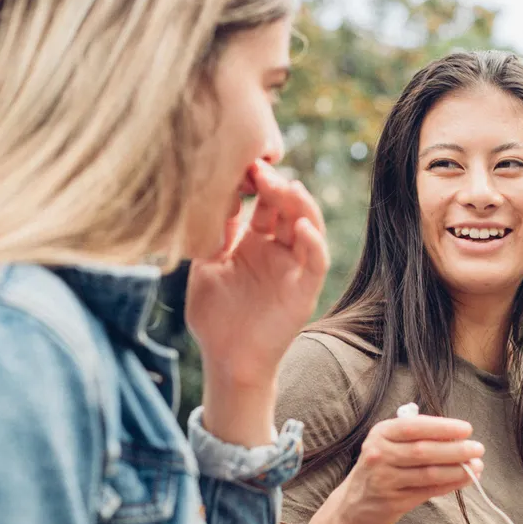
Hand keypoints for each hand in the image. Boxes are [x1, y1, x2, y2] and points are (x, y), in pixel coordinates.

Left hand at [186, 160, 328, 389]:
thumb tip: (213, 195)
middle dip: (277, 187)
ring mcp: (293, 268)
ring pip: (308, 227)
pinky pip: (316, 261)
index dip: (257, 183)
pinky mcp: (305, 290)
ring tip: (288, 188)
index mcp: (253, 241)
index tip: (242, 164)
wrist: (226, 359)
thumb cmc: (214, 316)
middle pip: (287, 208)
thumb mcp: (206, 267)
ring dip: (301, 206)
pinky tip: (302, 227)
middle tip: (261, 170)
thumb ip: (213, 235)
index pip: (263, 202)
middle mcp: (277, 250)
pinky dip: (314, 243)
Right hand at [337, 414, 484, 523]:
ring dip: (457, 469)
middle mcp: (380, 455)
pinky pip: (428, 491)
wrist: (355, 502)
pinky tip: (465, 479)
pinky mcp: (394, 502)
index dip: (443, 428)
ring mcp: (385, 480)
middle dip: (455, 450)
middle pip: (424, 451)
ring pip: (429, 474)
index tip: (467, 429)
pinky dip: (450, 485)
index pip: (415, 427)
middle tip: (478, 449)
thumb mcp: (388, 442)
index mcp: (381, 434)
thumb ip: (416, 435)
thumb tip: (456, 434)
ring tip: (477, 466)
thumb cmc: (382, 466)